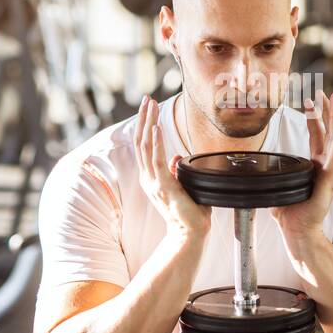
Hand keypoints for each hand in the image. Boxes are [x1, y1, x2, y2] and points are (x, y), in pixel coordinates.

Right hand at [133, 96, 209, 237]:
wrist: (190, 233)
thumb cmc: (190, 212)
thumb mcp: (184, 185)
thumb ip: (176, 170)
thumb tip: (175, 156)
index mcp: (152, 177)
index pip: (145, 146)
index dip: (146, 125)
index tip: (150, 107)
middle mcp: (148, 178)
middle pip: (142, 141)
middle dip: (145, 118)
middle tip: (147, 98)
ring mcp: (153, 181)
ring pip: (146, 146)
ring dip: (148, 123)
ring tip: (150, 105)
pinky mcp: (162, 185)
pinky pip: (156, 159)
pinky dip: (156, 141)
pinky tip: (156, 127)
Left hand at [270, 90, 332, 245]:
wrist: (299, 229)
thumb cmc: (290, 212)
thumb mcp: (280, 186)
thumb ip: (273, 175)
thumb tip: (255, 170)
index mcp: (314, 166)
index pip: (316, 136)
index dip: (314, 118)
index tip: (310, 101)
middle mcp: (324, 165)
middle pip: (327, 131)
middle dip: (326, 110)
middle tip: (325, 92)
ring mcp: (329, 170)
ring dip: (332, 116)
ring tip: (332, 98)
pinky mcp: (330, 177)